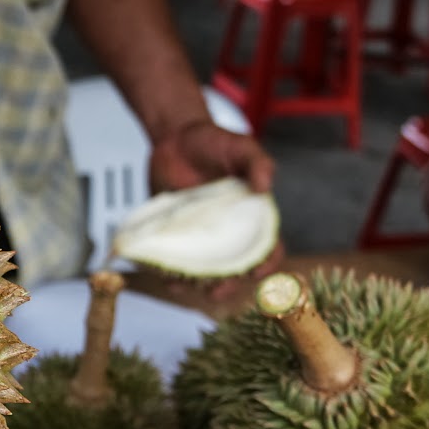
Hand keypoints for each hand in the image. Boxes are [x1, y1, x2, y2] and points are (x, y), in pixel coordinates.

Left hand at [148, 118, 283, 301]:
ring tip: (183, 287)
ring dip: (195, 284)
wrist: (174, 138)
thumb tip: (265, 188)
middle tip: (216, 290)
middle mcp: (227, 231)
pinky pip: (173, 259)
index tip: (257, 274)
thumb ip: (257, 163)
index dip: (266, 265)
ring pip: (202, 270)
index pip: (267, 248)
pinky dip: (167, 270)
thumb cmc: (214, 141)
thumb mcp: (241, 147)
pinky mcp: (174, 234)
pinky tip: (161, 275)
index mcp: (251, 217)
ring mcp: (200, 235)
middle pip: (233, 269)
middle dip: (228, 285)